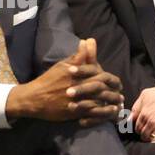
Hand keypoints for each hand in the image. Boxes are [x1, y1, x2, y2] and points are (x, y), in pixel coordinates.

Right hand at [6, 39, 123, 123]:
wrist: (33, 98)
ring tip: (119, 105)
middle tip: (121, 94)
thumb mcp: (63, 65)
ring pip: (98, 101)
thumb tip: (88, 40)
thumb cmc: (49, 80)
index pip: (99, 74)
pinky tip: (110, 113)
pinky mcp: (73, 113)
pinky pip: (91, 114)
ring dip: (111, 103)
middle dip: (113, 91)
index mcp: (76, 73)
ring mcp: (76, 100)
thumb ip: (79, 56)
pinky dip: (103, 114)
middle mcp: (77, 86)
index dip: (111, 79)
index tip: (118, 83)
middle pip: (101, 88)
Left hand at [131, 75, 154, 141]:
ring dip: (153, 137)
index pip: (136, 127)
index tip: (144, 127)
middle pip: (142, 134)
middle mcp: (151, 120)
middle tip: (151, 129)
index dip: (139, 128)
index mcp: (143, 112)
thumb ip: (136, 107)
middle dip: (145, 133)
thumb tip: (129, 120)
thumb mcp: (146, 95)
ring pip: (151, 139)